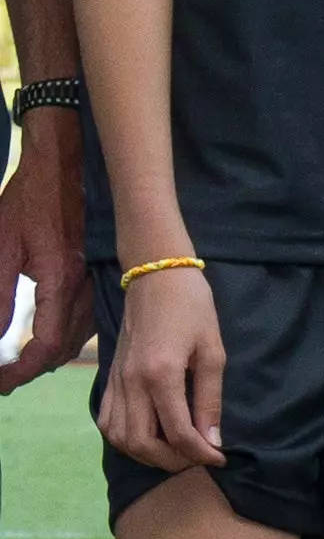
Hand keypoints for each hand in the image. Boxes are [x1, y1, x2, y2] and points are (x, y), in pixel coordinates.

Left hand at [0, 110, 93, 393]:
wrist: (65, 160)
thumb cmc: (29, 198)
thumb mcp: (2, 246)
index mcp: (61, 280)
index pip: (47, 347)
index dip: (21, 372)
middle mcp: (86, 285)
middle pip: (67, 347)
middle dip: (34, 369)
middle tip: (4, 378)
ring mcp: (97, 277)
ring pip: (82, 335)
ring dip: (53, 355)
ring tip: (24, 363)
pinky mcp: (99, 269)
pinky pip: (90, 317)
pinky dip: (70, 335)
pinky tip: (53, 336)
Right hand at [98, 266, 225, 470]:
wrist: (156, 276)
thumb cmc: (192, 306)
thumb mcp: (212, 350)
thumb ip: (210, 398)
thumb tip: (213, 440)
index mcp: (161, 374)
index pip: (178, 432)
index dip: (200, 452)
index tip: (219, 458)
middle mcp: (132, 383)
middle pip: (143, 443)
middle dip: (172, 460)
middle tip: (196, 458)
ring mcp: (116, 381)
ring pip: (120, 438)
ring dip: (146, 454)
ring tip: (174, 452)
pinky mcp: (109, 377)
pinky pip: (107, 421)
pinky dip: (124, 439)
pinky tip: (146, 436)